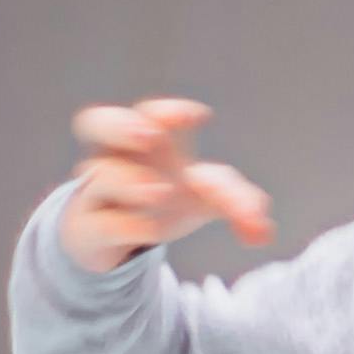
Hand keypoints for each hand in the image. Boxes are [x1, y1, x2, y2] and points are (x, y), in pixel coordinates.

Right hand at [59, 98, 276, 273]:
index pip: (149, 114)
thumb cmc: (160, 203)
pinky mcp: (88, 230)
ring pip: (99, 176)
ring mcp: (95, 194)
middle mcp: (114, 159)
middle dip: (121, 125)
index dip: (170, 111)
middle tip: (151, 137)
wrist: (112, 242)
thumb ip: (240, 206)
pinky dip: (129, 225)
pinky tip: (153, 231)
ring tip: (161, 192)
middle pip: (96, 123)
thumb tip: (265, 231)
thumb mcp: (204, 200)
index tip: (199, 118)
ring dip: (131, 181)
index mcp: (144, 141)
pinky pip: (102, 222)